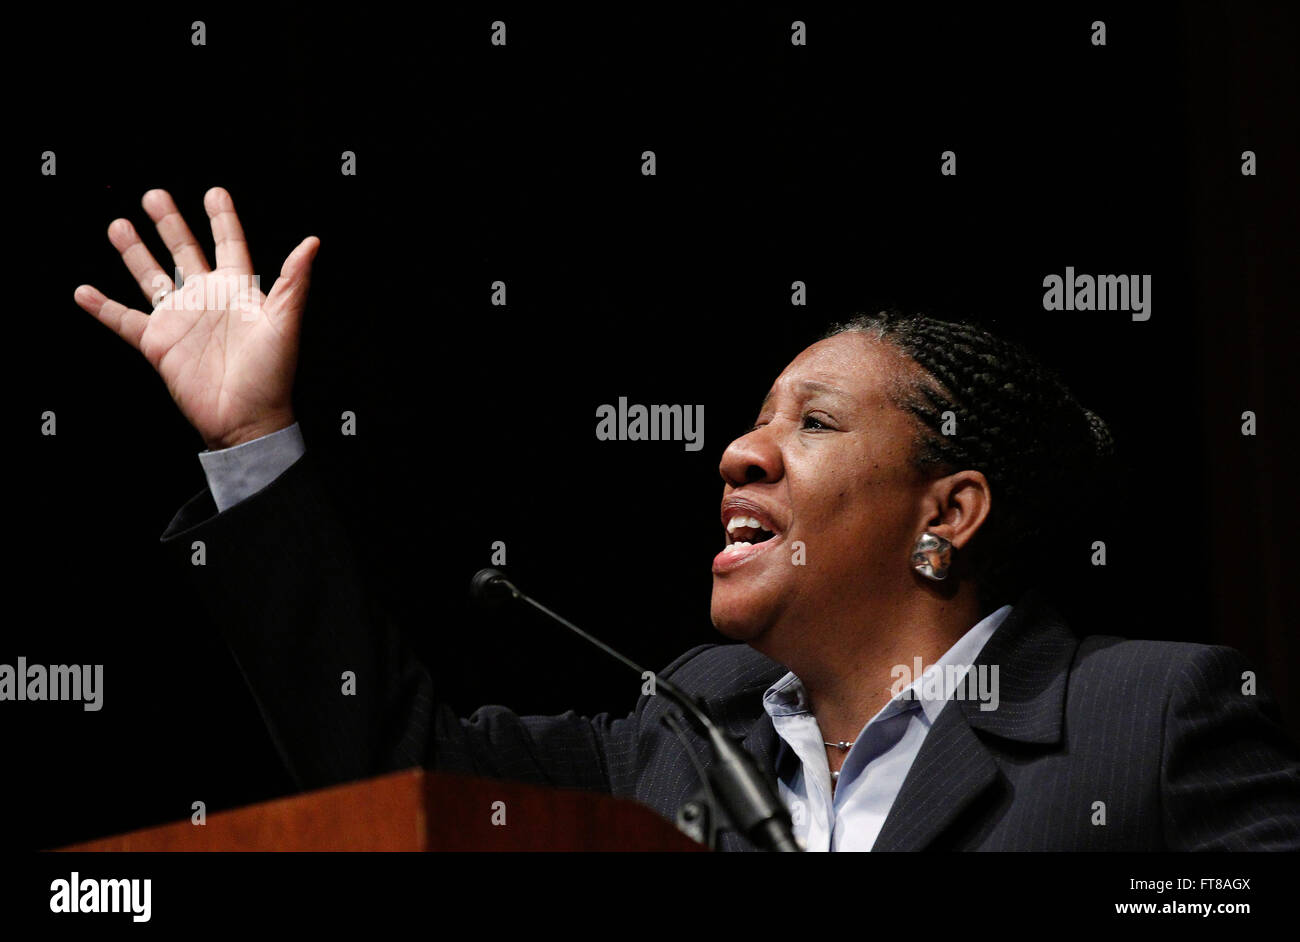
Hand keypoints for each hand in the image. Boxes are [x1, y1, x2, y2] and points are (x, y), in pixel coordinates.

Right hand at [74, 187, 319, 449]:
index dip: (222, 218)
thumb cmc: (273, 374)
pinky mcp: (158, 343)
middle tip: (154, 194)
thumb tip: (312, 242)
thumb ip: (294, 281)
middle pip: (184, 251)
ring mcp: (181, 319)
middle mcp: (207, 299)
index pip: (230, 244)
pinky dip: (102, 307)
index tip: (213, 192)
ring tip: (118, 224)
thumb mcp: (286, 323)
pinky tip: (83, 292)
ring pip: (152, 276)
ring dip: (134, 251)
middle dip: (169, 222)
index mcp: (239, 290)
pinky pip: (124, 320)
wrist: (247, 418)